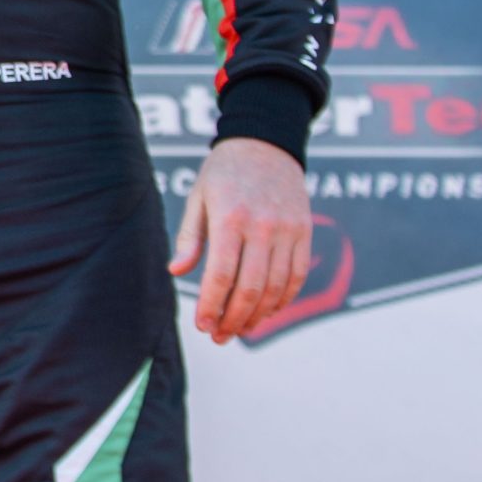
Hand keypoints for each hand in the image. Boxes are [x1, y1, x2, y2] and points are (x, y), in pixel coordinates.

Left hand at [170, 137, 311, 344]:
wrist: (266, 145)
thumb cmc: (224, 172)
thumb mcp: (198, 197)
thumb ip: (190, 237)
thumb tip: (176, 272)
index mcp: (230, 218)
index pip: (222, 274)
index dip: (212, 305)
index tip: (202, 325)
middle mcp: (263, 227)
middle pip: (251, 288)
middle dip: (233, 319)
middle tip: (218, 336)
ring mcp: (288, 231)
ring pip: (276, 287)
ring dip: (258, 315)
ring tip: (239, 329)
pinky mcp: (304, 233)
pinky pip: (297, 276)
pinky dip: (282, 300)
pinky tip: (265, 311)